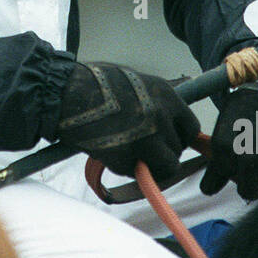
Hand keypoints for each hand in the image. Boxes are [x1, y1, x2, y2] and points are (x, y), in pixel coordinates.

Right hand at [57, 62, 199, 182]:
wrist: (66, 95)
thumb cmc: (95, 84)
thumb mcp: (136, 83)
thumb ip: (155, 102)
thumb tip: (166, 119)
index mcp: (166, 96)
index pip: (191, 127)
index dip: (179, 136)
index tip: (168, 139)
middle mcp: (162, 118)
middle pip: (178, 149)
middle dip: (163, 152)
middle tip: (144, 148)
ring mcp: (146, 140)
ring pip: (166, 167)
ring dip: (151, 166)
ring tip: (132, 157)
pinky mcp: (128, 158)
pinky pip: (138, 174)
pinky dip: (128, 169)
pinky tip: (113, 154)